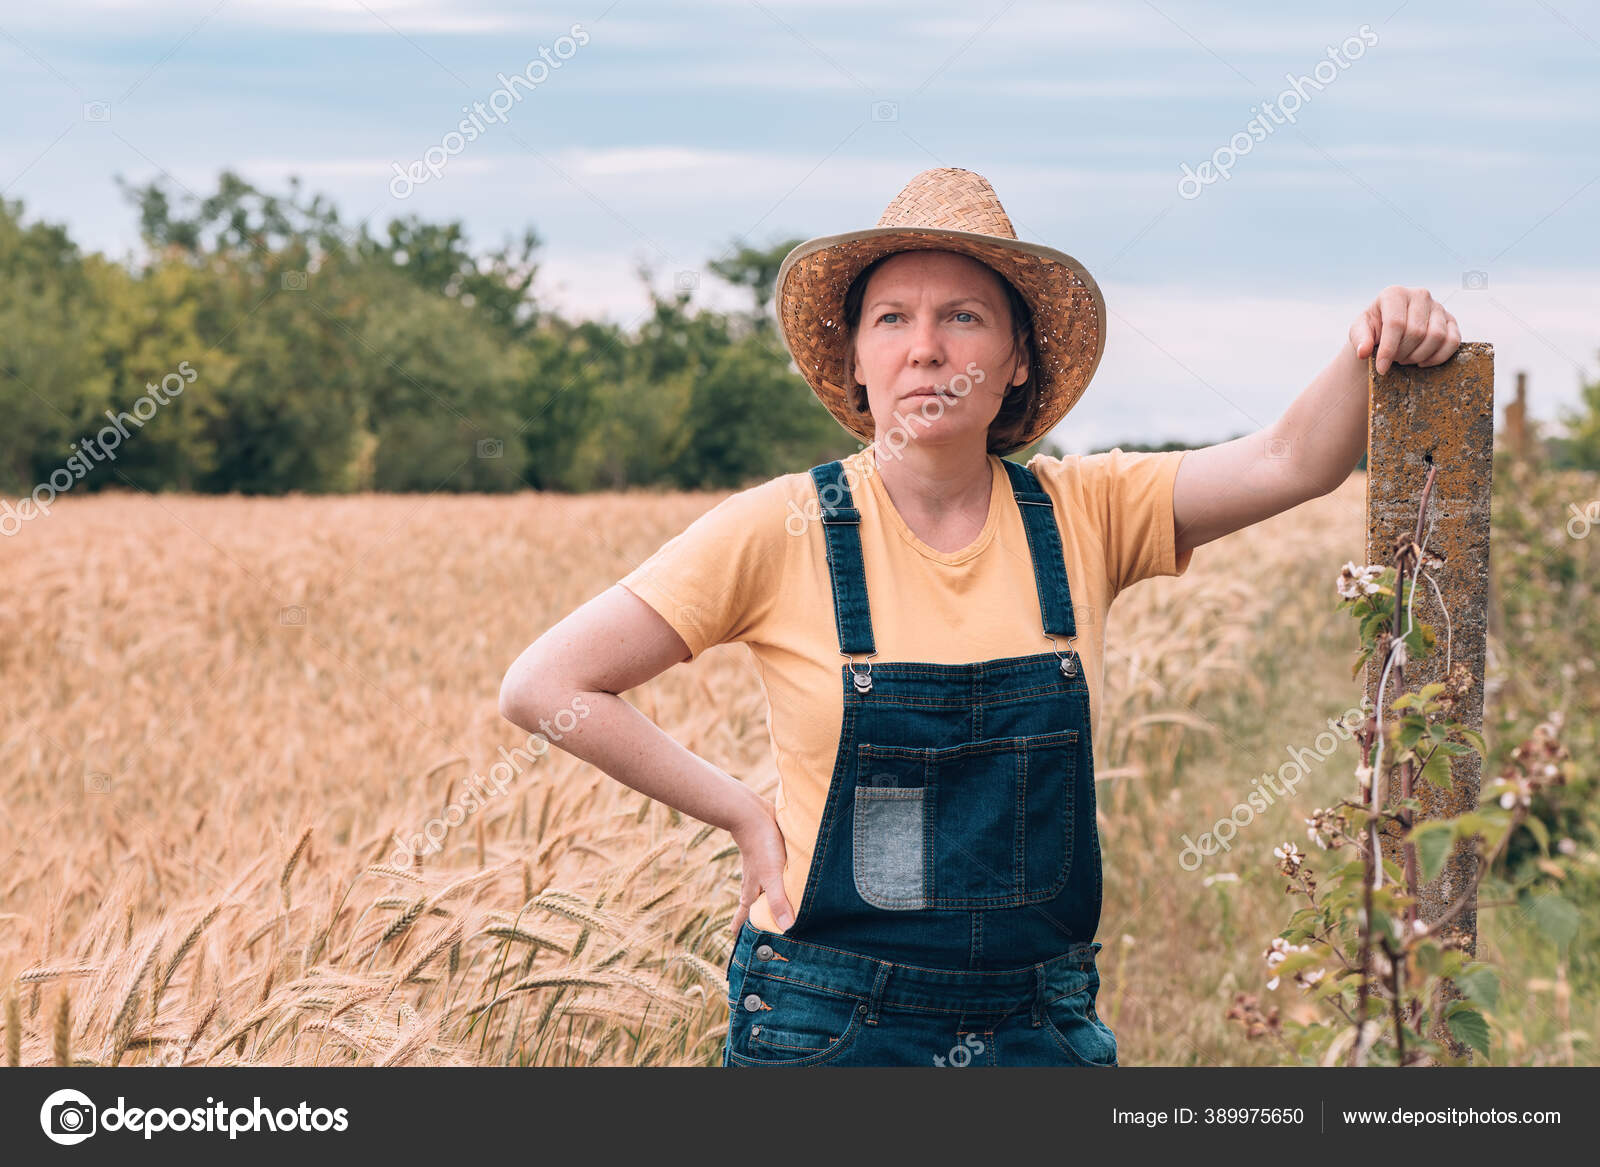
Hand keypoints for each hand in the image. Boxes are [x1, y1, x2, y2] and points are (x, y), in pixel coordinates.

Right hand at [729, 796, 794, 934]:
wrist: (753, 815)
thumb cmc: (761, 847)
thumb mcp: (772, 876)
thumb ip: (778, 900)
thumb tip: (786, 928)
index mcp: (752, 890)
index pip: (744, 915)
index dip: (740, 928)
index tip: (735, 941)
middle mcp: (755, 881)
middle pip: (752, 903)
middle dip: (753, 917)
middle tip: (756, 929)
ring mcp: (762, 868)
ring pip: (763, 888)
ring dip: (766, 898)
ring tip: (771, 906)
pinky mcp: (770, 855)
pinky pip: (773, 873)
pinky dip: (777, 881)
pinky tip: (785, 878)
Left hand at [1349, 286, 1460, 374]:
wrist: (1389, 330)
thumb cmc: (1373, 329)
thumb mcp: (1360, 331)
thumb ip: (1360, 339)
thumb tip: (1363, 352)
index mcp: (1394, 293)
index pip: (1396, 324)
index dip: (1388, 349)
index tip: (1381, 368)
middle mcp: (1419, 295)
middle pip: (1417, 332)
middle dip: (1402, 353)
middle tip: (1394, 359)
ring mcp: (1438, 306)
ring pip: (1436, 337)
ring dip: (1419, 356)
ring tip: (1405, 358)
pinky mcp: (1450, 320)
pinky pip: (1453, 341)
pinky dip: (1438, 357)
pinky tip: (1422, 362)